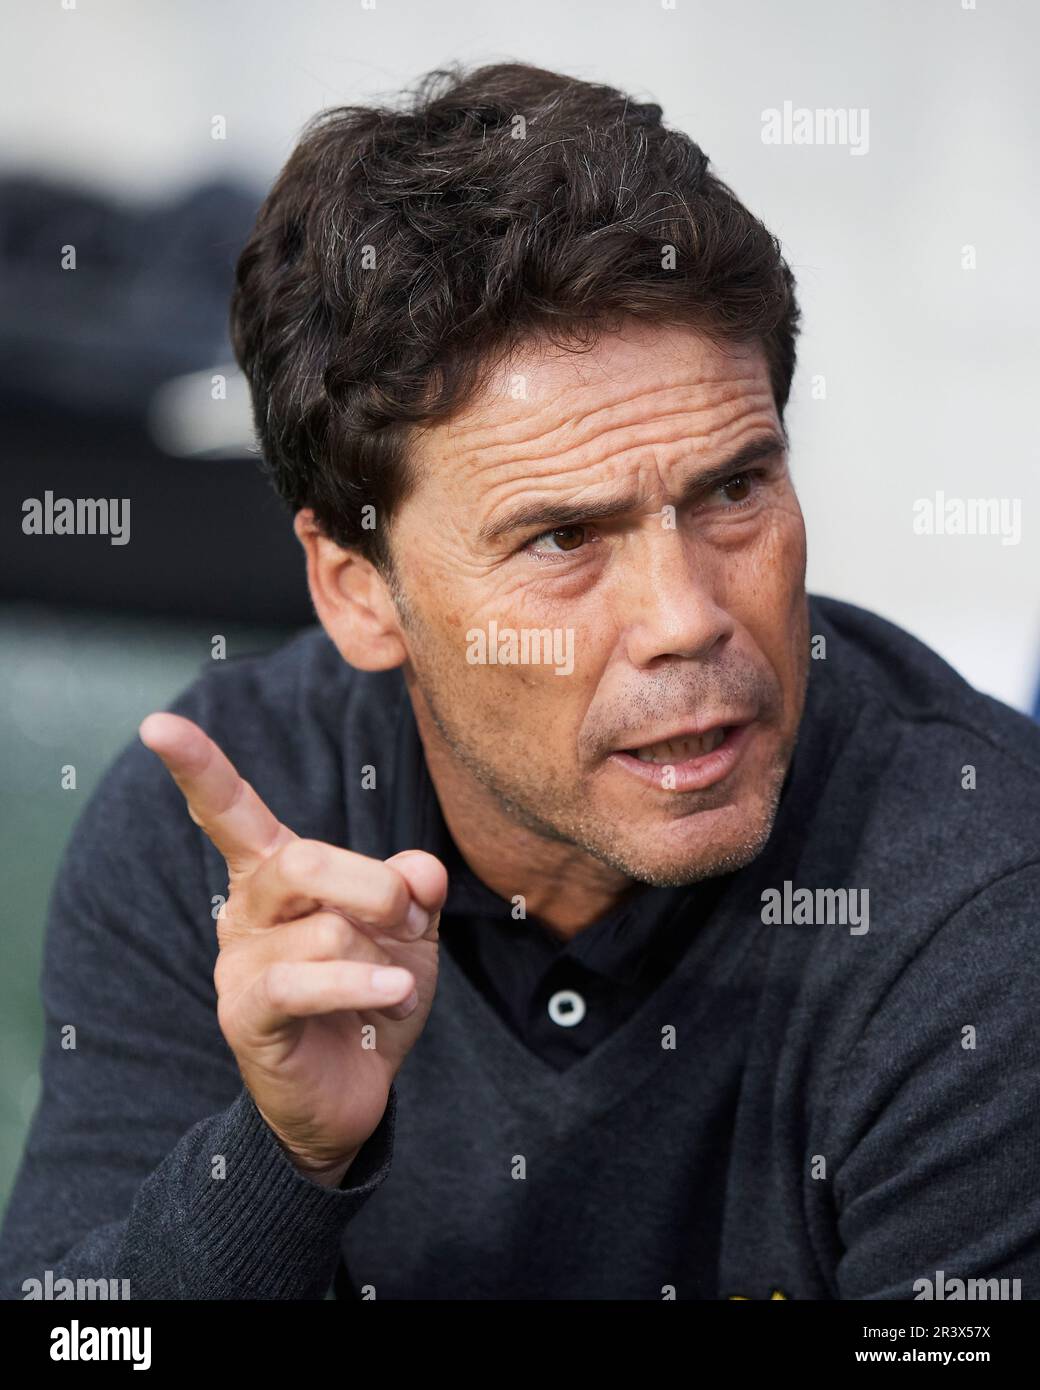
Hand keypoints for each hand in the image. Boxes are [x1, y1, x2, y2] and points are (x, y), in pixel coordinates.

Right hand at [139, 712, 446, 1186]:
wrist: (357, 1090)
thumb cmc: (373, 994)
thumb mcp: (409, 932)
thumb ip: (414, 888)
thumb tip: (422, 869)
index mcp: (276, 873)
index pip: (230, 809)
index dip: (197, 766)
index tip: (157, 723)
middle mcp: (246, 908)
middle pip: (303, 861)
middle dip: (375, 887)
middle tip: (410, 918)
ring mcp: (239, 962)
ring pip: (323, 931)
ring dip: (383, 957)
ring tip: (397, 986)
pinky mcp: (246, 1014)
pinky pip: (304, 982)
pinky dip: (363, 985)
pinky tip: (394, 995)